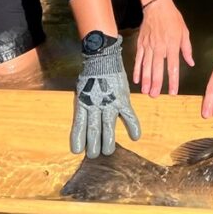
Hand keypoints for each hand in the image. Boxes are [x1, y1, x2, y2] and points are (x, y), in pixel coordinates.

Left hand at [70, 31, 141, 157]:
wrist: (103, 58)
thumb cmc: (91, 73)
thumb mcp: (82, 89)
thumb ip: (84, 103)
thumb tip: (84, 116)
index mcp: (83, 103)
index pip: (80, 125)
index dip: (78, 139)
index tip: (77, 151)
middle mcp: (95, 105)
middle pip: (94, 130)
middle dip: (94, 144)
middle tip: (94, 155)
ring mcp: (109, 103)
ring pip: (108, 127)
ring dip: (108, 141)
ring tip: (108, 152)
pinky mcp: (122, 99)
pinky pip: (128, 115)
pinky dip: (133, 126)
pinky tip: (135, 137)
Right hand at [133, 0, 193, 95]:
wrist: (157, 5)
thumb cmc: (172, 18)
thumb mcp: (184, 31)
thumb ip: (187, 49)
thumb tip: (191, 63)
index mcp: (172, 45)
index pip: (173, 66)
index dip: (173, 80)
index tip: (173, 92)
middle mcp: (160, 47)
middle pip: (158, 68)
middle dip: (156, 83)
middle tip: (155, 95)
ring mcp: (149, 45)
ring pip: (147, 65)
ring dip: (146, 79)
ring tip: (145, 91)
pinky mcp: (141, 43)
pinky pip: (139, 59)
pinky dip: (137, 69)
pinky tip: (137, 79)